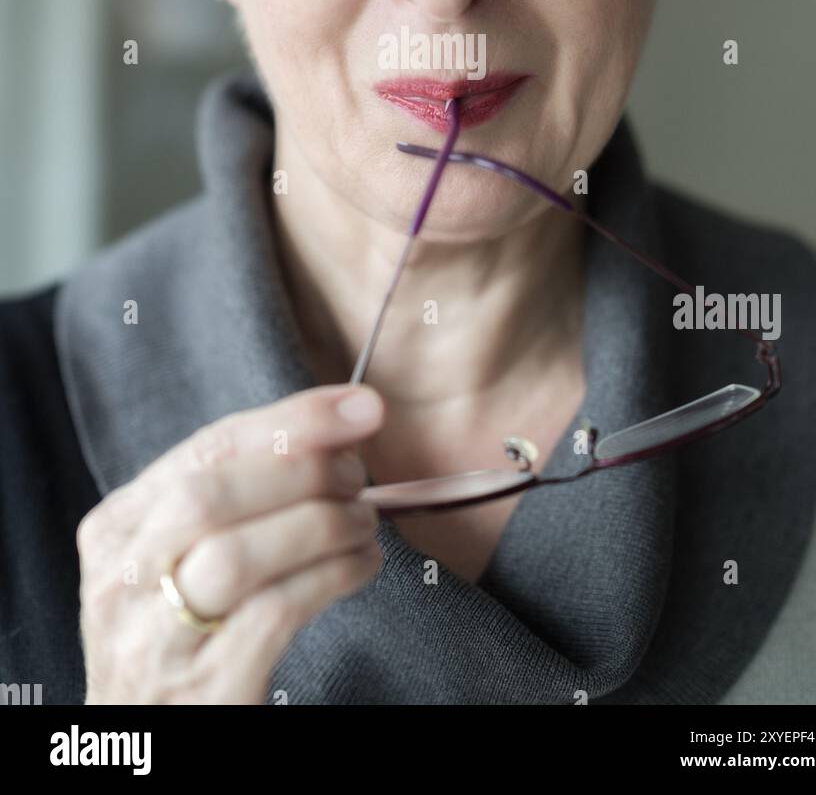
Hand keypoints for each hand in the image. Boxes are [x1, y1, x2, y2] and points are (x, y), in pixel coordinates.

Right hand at [77, 383, 384, 703]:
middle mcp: (121, 582)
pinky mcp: (204, 690)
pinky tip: (360, 567)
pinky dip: (331, 577)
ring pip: (237, 554)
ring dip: (321, 525)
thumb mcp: (177, 557)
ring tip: (363, 523)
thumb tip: (333, 431)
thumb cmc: (181, 635)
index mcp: (117, 530)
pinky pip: (273, 614)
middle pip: (212, 495)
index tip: (359, 406)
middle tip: (357, 476)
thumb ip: (233, 496)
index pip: (206, 449)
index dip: (291, 420)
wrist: (149, 744)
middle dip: (302, 470)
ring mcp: (156, 641)